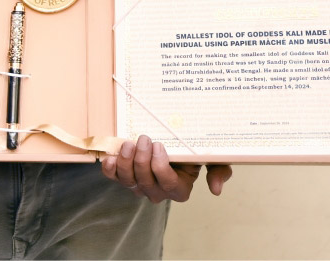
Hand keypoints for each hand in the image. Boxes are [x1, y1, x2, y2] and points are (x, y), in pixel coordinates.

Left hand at [100, 135, 231, 202]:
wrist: (174, 143)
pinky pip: (114, 178)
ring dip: (126, 162)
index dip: (160, 167)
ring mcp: (140, 186)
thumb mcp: (212, 159)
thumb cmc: (193, 153)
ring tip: (128, 143)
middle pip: (146, 182)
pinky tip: (110, 157)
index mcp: (179, 189)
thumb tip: (216, 190)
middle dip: (142, 160)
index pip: (168, 184)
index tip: (159, 145)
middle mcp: (158, 192)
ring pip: (129, 181)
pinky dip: (110, 169)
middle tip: (143, 138)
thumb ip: (219, 171)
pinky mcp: (124, 177)